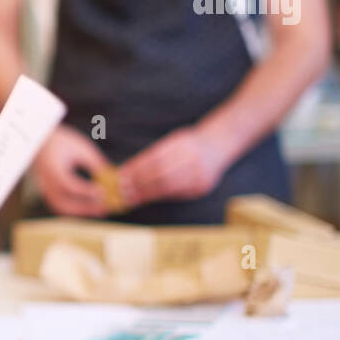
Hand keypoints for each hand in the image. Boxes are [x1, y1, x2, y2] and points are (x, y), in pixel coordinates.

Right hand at [33, 125, 110, 216]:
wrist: (41, 143)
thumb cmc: (63, 143)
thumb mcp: (81, 148)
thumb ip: (95, 163)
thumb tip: (111, 179)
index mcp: (53, 169)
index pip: (69, 185)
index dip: (86, 191)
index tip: (102, 192)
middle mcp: (47, 183)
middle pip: (64, 203)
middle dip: (85, 208)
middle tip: (104, 207)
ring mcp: (46, 190)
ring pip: (62, 208)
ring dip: (82, 211)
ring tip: (100, 210)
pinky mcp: (49, 193)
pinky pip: (62, 206)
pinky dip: (76, 209)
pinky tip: (91, 207)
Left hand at [115, 125, 229, 207]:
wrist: (218, 146)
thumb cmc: (188, 144)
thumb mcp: (173, 141)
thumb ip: (155, 154)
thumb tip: (128, 171)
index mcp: (182, 144)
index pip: (155, 158)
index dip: (136, 168)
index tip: (121, 175)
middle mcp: (192, 159)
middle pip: (160, 174)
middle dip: (139, 183)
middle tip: (122, 189)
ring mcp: (199, 175)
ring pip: (167, 187)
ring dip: (146, 193)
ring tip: (129, 197)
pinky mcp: (201, 188)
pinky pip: (176, 194)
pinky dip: (158, 197)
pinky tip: (145, 198)